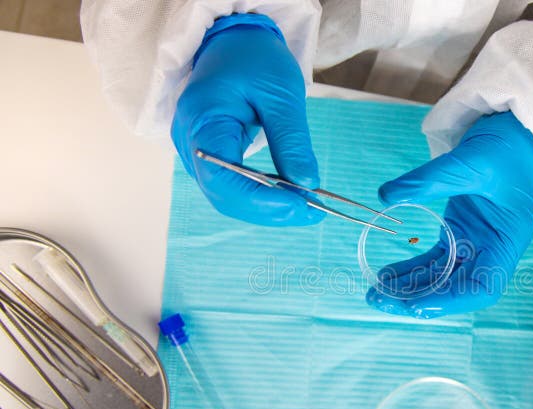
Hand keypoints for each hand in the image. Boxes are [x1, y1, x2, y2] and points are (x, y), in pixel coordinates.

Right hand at [171, 14, 323, 225]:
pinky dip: (260, 197)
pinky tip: (288, 196)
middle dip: (269, 209)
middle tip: (313, 211)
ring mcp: (195, 152)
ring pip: (227, 197)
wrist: (235, 42)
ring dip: (267, 208)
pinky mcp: (207, 157)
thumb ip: (291, 141)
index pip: (221, 177)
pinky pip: (231, 187)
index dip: (259, 200)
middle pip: (224, 195)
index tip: (300, 205)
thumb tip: (306, 183)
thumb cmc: (255, 59)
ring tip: (307, 206)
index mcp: (202, 119)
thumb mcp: (281, 93)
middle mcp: (189, 142)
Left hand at [366, 112, 532, 317]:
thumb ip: (428, 179)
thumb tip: (388, 195)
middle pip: (457, 289)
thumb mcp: (468, 161)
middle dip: (419, 299)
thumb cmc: (505, 150)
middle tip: (380, 299)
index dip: (450, 300)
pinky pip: (434, 261)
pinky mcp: (460, 235)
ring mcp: (475, 245)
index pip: (483, 286)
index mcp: (506, 241)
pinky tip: (387, 274)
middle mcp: (492, 250)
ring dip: (410, 288)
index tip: (415, 303)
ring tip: (376, 292)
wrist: (516, 136)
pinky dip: (411, 270)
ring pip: (441, 279)